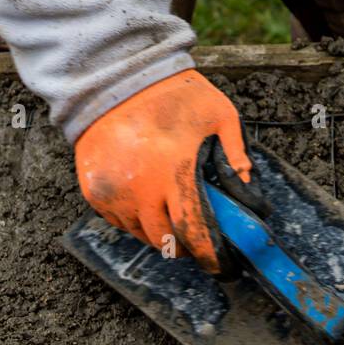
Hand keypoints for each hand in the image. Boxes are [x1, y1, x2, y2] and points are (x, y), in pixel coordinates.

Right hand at [74, 69, 266, 273]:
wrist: (115, 80)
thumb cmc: (172, 95)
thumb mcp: (218, 114)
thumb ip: (236, 151)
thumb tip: (248, 184)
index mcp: (175, 171)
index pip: (194, 230)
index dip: (210, 254)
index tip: (222, 264)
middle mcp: (141, 189)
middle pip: (166, 240)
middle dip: (186, 246)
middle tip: (197, 238)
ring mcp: (114, 193)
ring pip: (141, 235)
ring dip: (160, 233)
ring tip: (172, 216)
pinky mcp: (95, 192)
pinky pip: (119, 222)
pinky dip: (135, 220)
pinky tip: (146, 200)